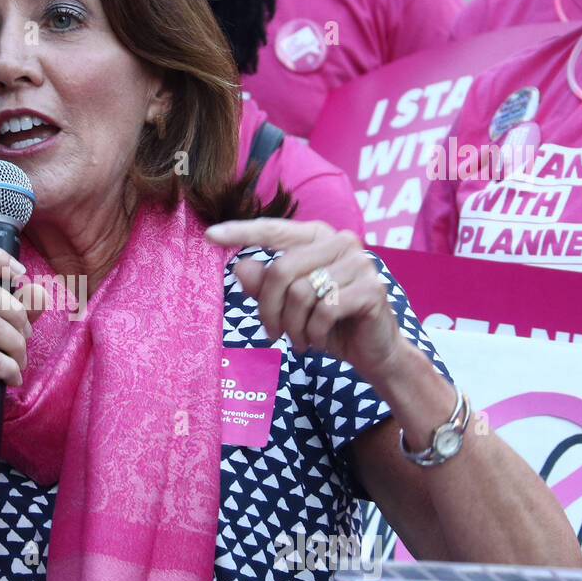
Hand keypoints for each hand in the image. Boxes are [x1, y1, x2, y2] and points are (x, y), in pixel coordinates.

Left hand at [205, 219, 404, 381]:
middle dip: (269, 309)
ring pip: (300, 293)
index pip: (274, 229)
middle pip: (281, 270)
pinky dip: (313, 333)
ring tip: (299, 340)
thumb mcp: (289, 305)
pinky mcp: (372, 288)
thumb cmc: (327, 323)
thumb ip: (265, 285)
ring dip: (292, 326)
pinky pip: (323, 311)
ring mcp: (359, 263)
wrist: (373, 351)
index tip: (209, 235)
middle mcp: (340, 242)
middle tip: (272, 334)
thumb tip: (239, 267)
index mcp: (317, 237)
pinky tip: (317, 341)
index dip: (241, 232)